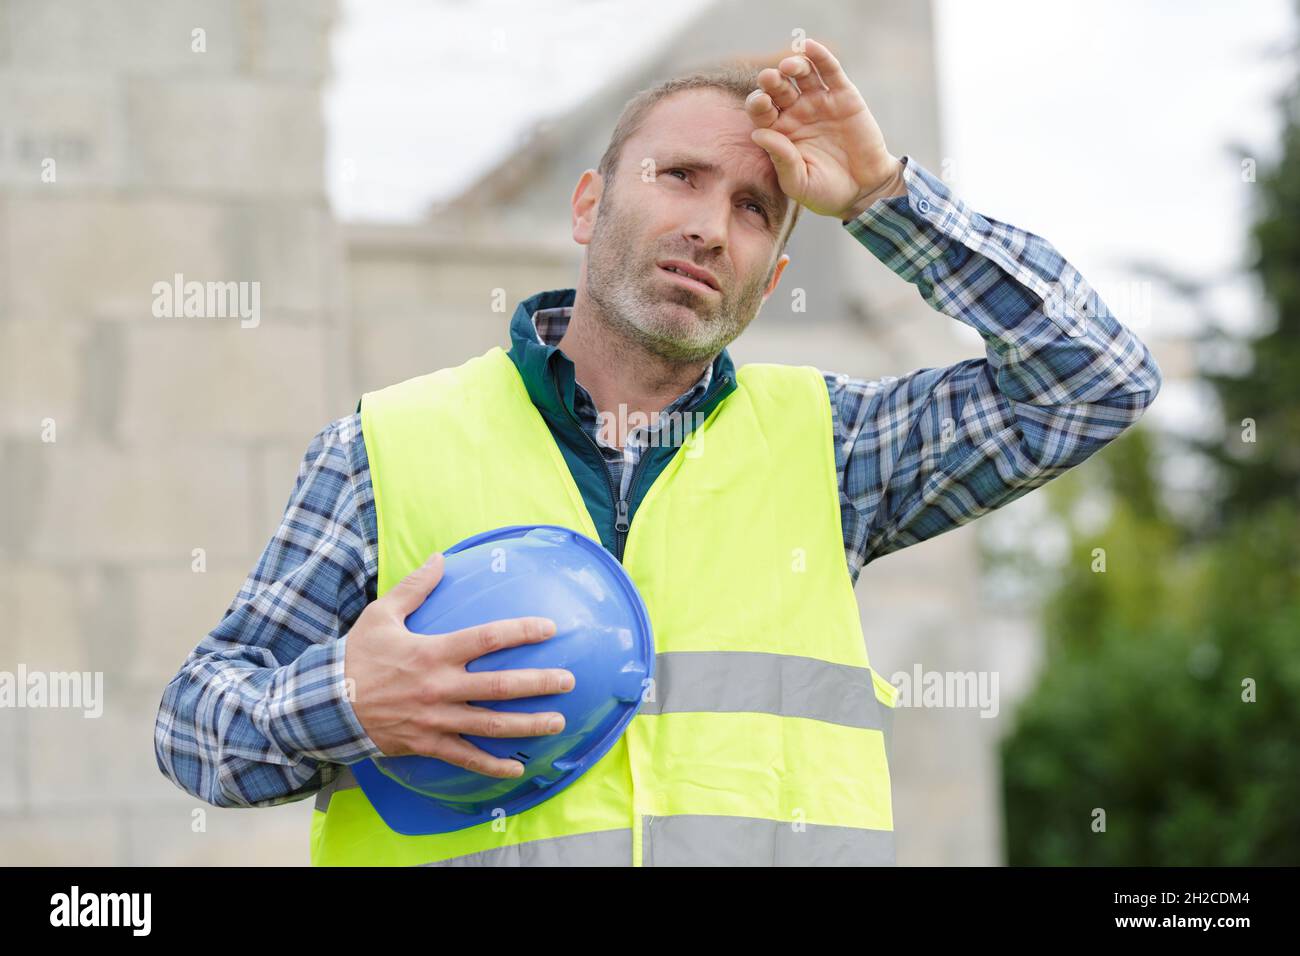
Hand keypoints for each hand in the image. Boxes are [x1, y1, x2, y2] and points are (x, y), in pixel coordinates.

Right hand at [344, 552, 574, 777]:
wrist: (325, 704)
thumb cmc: (356, 656)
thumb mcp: (382, 614)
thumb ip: (415, 587)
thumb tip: (439, 558)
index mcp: (433, 652)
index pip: (486, 639)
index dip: (520, 632)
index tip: (549, 628)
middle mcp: (439, 686)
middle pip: (499, 686)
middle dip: (538, 683)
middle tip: (569, 681)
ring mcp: (435, 719)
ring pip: (489, 724)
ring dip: (527, 725)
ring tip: (558, 721)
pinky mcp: (427, 743)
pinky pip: (465, 758)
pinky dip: (492, 766)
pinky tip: (518, 768)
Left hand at [746, 38, 900, 220]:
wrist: (863, 191)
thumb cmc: (825, 192)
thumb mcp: (798, 183)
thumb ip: (781, 159)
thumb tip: (758, 134)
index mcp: (779, 132)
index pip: (762, 111)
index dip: (758, 103)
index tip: (761, 104)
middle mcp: (796, 112)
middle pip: (778, 88)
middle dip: (771, 81)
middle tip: (769, 79)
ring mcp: (819, 101)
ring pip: (802, 75)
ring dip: (793, 66)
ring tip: (789, 67)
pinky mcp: (843, 95)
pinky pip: (829, 71)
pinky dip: (820, 57)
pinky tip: (810, 46)